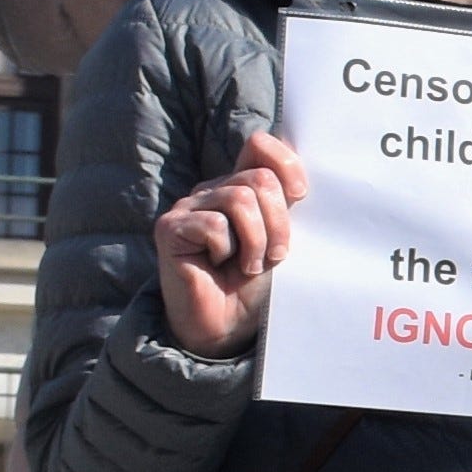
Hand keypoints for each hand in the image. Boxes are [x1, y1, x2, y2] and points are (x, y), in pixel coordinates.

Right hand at [154, 130, 305, 355]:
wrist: (225, 327)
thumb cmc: (252, 286)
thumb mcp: (278, 239)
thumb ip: (284, 205)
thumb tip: (299, 180)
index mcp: (239, 185)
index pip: (259, 145)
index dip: (286, 164)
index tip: (301, 195)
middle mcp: (211, 189)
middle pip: (259, 179)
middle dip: (279, 221)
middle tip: (275, 255)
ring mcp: (188, 206)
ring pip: (240, 199)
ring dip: (257, 240)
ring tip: (250, 265)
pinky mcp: (170, 227)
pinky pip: (215, 225)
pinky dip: (227, 250)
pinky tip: (218, 266)